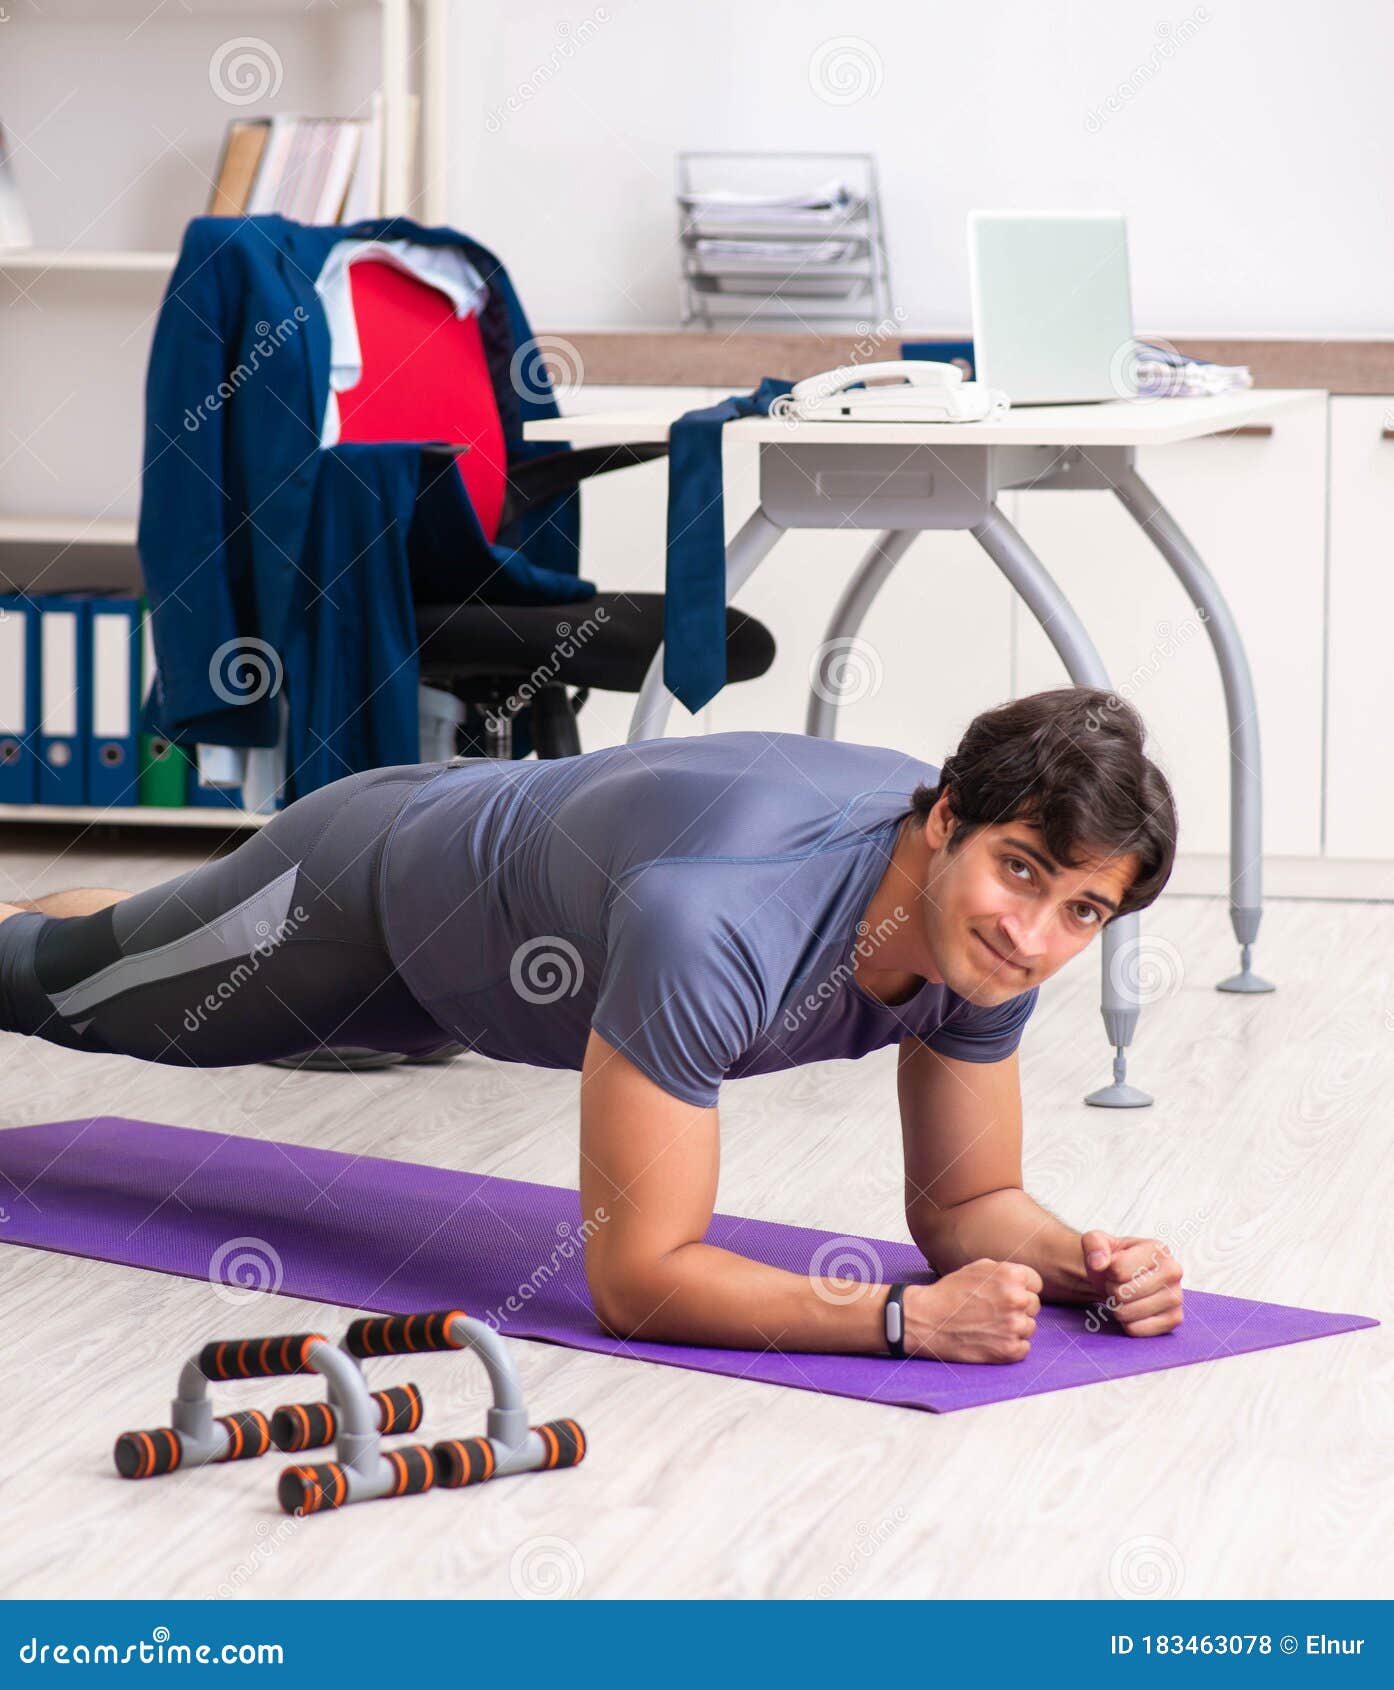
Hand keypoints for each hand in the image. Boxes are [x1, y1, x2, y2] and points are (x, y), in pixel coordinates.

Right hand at [903, 1259, 1041, 1363]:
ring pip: (1029, 1327)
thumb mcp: (978, 1268)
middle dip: (1017, 1308)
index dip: (1020, 1289)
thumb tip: (1026, 1281)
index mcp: (1012, 1275)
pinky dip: (1011, 1346)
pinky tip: (991, 1339)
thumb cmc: (950, 1292)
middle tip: (993, 1311)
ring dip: (1014, 1328)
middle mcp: (1017, 1299)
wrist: (927, 1320)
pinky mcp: (1010, 1350)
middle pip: (1033, 1305)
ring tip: (989, 1325)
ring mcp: (1015, 1326)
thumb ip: (1006, 1271)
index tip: (1005, 1295)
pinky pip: (1024, 1348)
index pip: (1036, 1284)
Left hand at [1080, 1231, 1183, 1336]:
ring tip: (1126, 1296)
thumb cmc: (1113, 1259)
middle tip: (1120, 1284)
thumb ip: (1094, 1244)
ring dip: (1118, 1307)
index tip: (1115, 1268)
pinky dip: (1126, 1324)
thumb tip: (1098, 1263)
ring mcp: (1176, 1297)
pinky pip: (1136, 1330)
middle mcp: (1173, 1271)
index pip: (1119, 1269)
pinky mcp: (1174, 1319)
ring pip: (1129, 1313)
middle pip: (1124, 1293)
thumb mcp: (1097, 1241)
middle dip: (1113, 1290)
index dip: (1109, 1271)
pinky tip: (1133, 1311)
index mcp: (1157, 1249)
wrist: (1124, 1278)